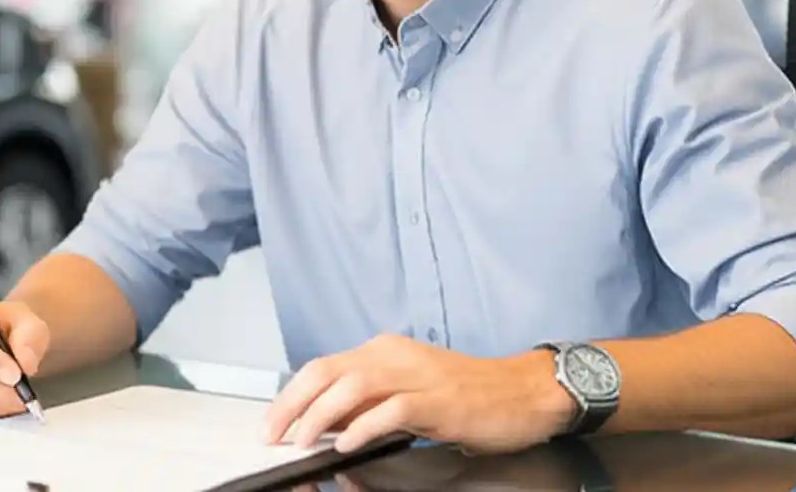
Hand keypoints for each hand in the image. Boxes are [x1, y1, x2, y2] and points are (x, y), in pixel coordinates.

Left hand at [263, 334, 575, 454]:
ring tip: (305, 440)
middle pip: (327, 372)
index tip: (272, 423)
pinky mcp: (438, 399)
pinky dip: (364, 427)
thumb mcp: (408, 392)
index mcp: (384, 351)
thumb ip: (368, 403)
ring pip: (352, 386)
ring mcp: (417, 375)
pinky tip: (349, 444)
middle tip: (274, 435)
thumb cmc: (467, 396)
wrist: (523, 392)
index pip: (322, 367)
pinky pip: (391, 409)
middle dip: (292, 404)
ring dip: (321, 415)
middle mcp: (394, 356)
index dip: (291, 395)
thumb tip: (326, 424)